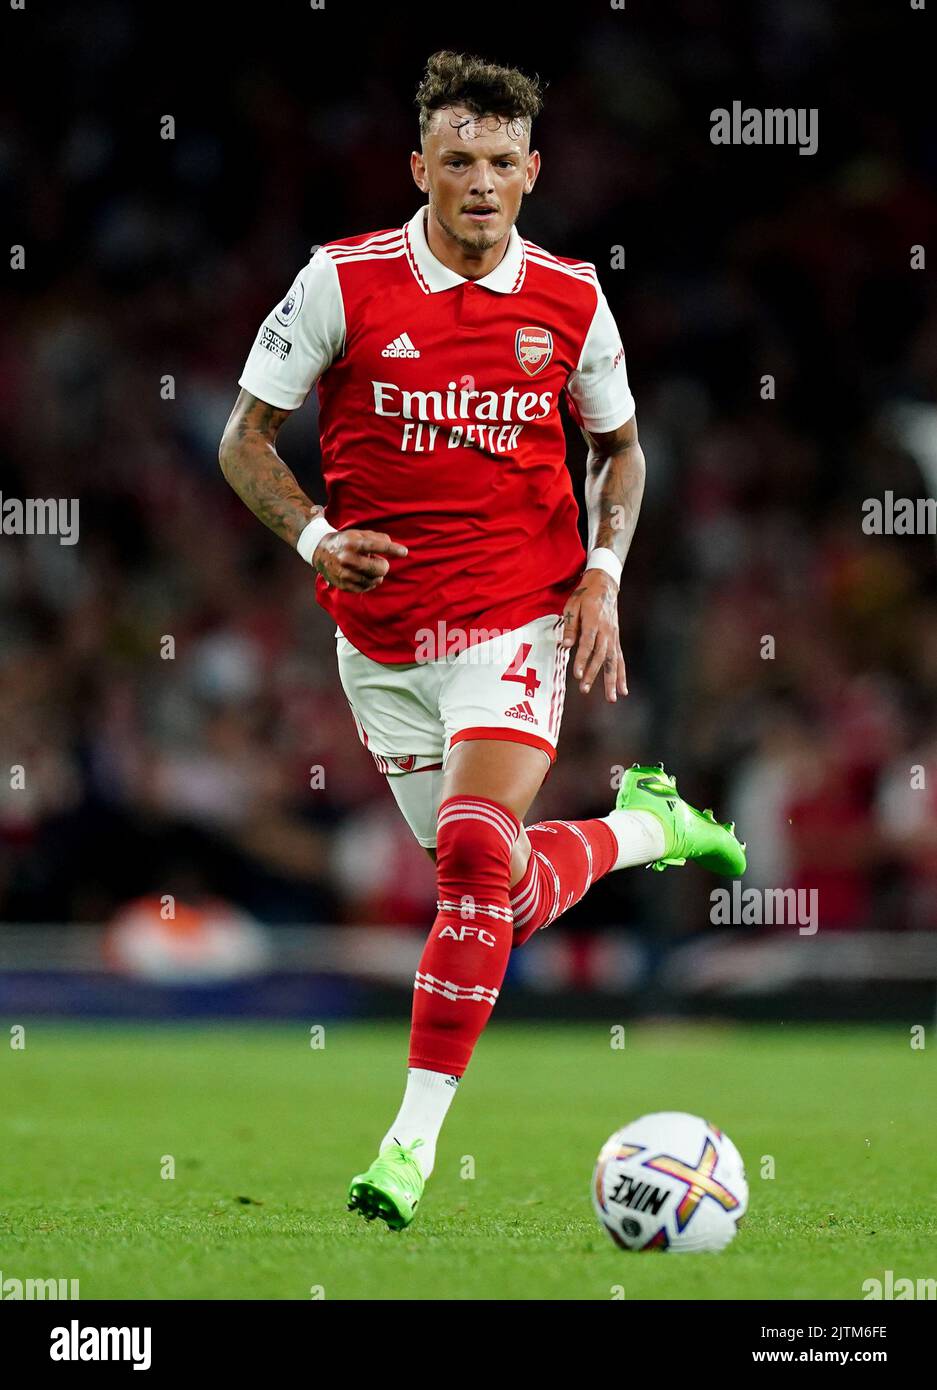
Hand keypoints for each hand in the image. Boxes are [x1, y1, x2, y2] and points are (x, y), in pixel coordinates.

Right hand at [312, 529, 407, 592]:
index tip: (404, 552)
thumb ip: (377, 538)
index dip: (393, 549)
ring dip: (376, 575)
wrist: (320, 551)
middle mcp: (347, 559)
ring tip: (369, 568)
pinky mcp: (343, 585)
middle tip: (378, 562)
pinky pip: (366, 588)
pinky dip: (370, 583)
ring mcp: (344, 573)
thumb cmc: (345, 542)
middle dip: (383, 565)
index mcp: (352, 543)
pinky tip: (366, 577)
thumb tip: (392, 545)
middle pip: (379, 568)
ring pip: (374, 580)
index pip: (377, 546)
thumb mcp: (359, 534)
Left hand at [561, 569, 627, 700]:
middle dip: (593, 674)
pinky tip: (622, 690)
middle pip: (600, 656)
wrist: (604, 585)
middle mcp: (606, 631)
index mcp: (593, 620)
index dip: (582, 659)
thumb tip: (565, 645)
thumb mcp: (572, 605)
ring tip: (611, 698)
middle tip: (584, 689)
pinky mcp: (616, 640)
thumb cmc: (584, 595)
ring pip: (613, 661)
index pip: (587, 643)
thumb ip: (570, 626)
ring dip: (611, 680)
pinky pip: (620, 660)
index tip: (576, 674)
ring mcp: (613, 636)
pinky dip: (621, 675)